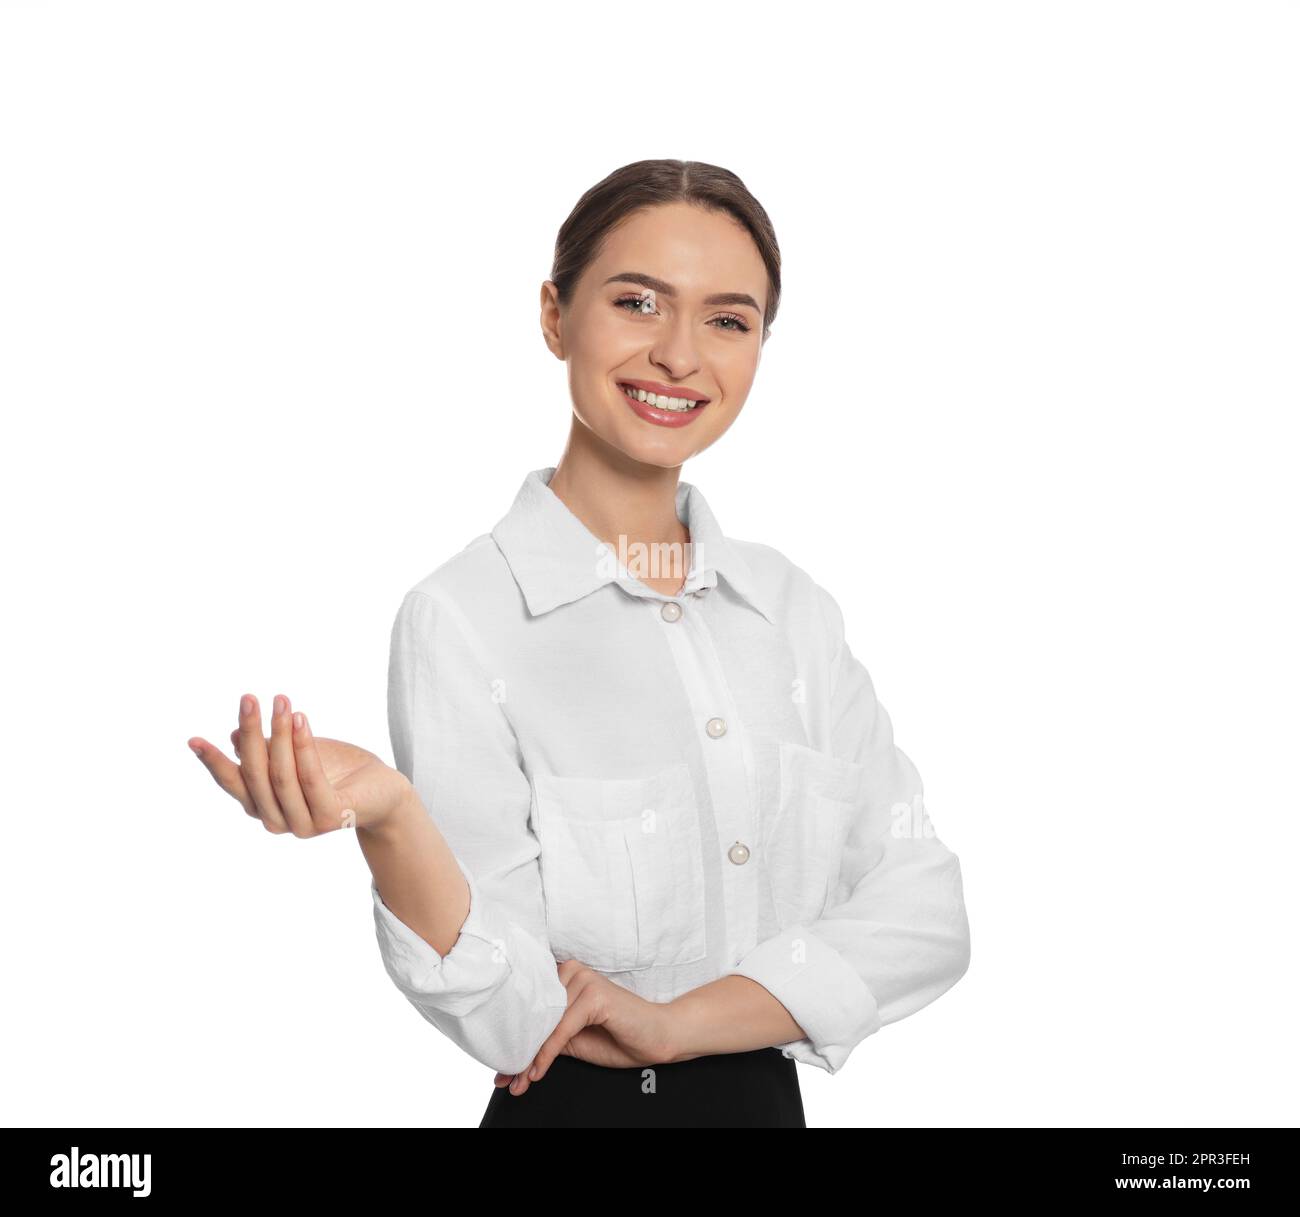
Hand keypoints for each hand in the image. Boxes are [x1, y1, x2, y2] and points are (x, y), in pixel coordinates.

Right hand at [188, 692, 409, 834]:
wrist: (384, 791)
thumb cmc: (337, 770)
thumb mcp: (297, 754)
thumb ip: (267, 749)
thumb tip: (235, 736)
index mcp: (264, 807)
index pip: (234, 783)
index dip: (214, 763)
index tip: (193, 739)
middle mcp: (278, 821)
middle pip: (255, 775)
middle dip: (250, 734)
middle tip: (248, 698)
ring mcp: (304, 824)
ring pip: (281, 776)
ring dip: (279, 735)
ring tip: (281, 701)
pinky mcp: (331, 817)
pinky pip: (310, 779)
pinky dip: (303, 748)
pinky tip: (300, 720)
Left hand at [493, 960, 678, 1096]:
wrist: (657, 1037)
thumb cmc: (618, 1036)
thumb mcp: (573, 1039)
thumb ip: (546, 1038)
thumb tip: (511, 1055)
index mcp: (564, 977)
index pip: (532, 1008)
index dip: (515, 1038)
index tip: (501, 1071)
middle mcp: (571, 972)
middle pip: (534, 1015)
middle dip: (519, 1050)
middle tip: (504, 1080)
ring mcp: (583, 980)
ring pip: (544, 1023)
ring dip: (529, 1056)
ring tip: (519, 1081)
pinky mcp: (594, 995)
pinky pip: (561, 1029)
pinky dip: (547, 1053)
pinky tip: (538, 1071)